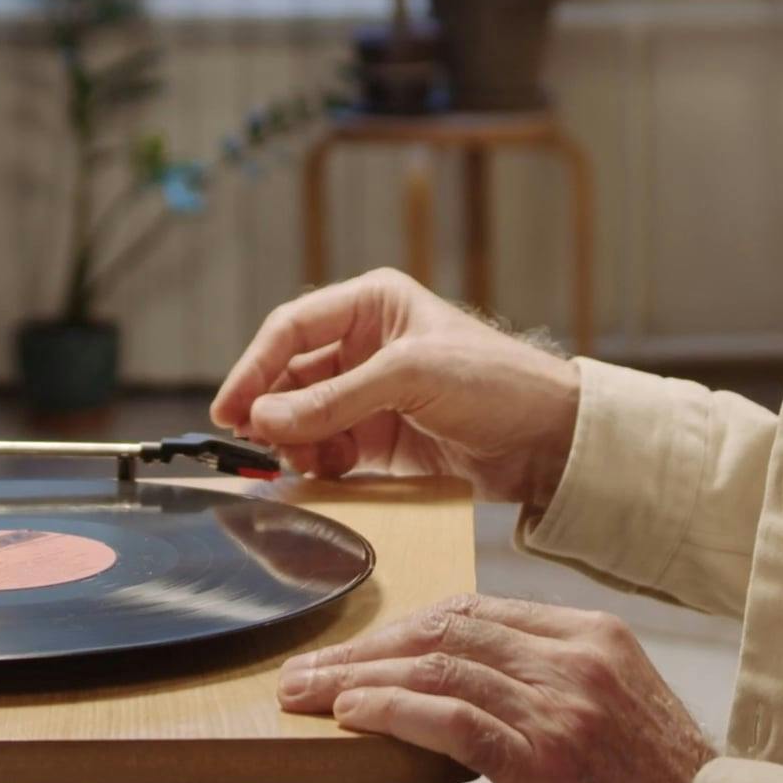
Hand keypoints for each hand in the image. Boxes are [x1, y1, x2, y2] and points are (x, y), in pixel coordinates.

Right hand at [210, 269, 582, 504]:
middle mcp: (365, 345)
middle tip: (258, 447)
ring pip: (304, 418)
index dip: (254, 367)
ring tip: (303, 464)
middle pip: (291, 377)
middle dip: (273, 412)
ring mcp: (371, 394)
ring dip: (295, 443)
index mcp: (372, 306)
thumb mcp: (412, 378)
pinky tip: (326, 476)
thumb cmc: (497, 382)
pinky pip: (330, 450)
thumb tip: (265, 418)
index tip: (231, 409)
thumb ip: (336, 399)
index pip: (291, 329)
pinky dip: (319, 466)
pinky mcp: (381, 439)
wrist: (550, 441)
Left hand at [281, 593, 714, 782]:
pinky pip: (448, 716)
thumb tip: (472, 696)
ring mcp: (560, 705)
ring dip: (356, 679)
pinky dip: (389, 710)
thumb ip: (553, 691)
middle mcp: (576, 659)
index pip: (475, 612)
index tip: (359, 650)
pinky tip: (352, 716)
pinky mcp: (545, 758)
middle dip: (365, 648)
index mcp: (595, 639)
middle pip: (444, 629)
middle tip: (310, 669)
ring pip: (436, 666)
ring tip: (308, 694)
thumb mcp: (616, 718)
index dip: (403, 630)